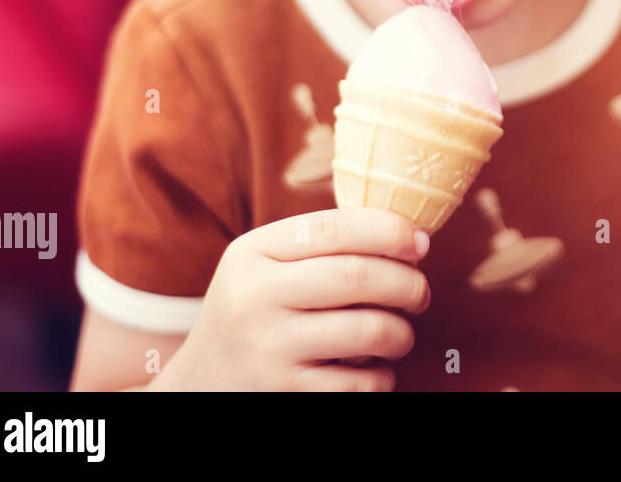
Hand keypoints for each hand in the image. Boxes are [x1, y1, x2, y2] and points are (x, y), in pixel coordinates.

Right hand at [152, 208, 430, 390]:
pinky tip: (376, 370)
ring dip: (402, 333)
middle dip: (408, 283)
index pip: (336, 227)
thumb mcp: (265, 267)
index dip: (391, 231)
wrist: (199, 384)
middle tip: (421, 294)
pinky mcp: (283, 392)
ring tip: (400, 335)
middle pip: (358, 276)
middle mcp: (254, 297)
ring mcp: (267, 348)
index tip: (421, 244)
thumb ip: (321, 246)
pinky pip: (360, 382)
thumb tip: (409, 233)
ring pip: (369, 330)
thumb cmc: (256, 313)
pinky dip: (383, 376)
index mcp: (253, 252)